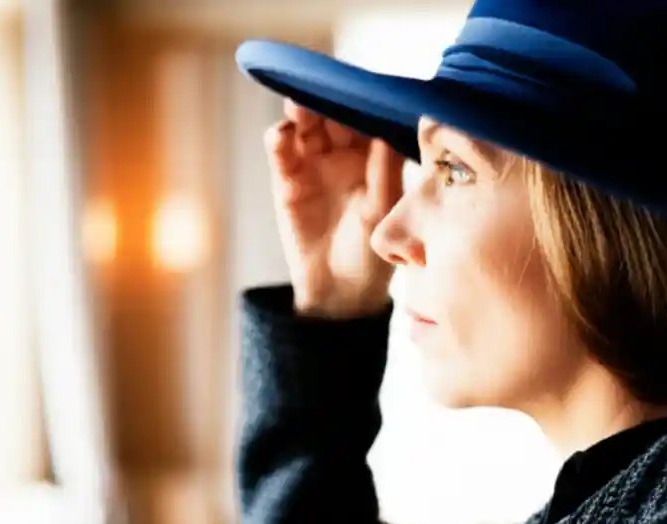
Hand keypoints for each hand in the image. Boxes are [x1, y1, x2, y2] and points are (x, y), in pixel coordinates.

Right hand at [264, 99, 405, 318]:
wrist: (338, 294)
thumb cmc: (372, 256)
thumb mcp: (383, 211)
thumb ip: (384, 170)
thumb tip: (387, 129)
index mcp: (374, 157)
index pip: (366, 117)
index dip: (361, 99)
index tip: (359, 85)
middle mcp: (344, 154)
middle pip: (333, 114)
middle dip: (328, 99)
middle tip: (324, 87)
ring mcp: (314, 164)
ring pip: (306, 125)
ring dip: (301, 111)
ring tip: (299, 106)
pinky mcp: (287, 179)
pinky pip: (282, 151)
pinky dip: (280, 138)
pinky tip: (283, 134)